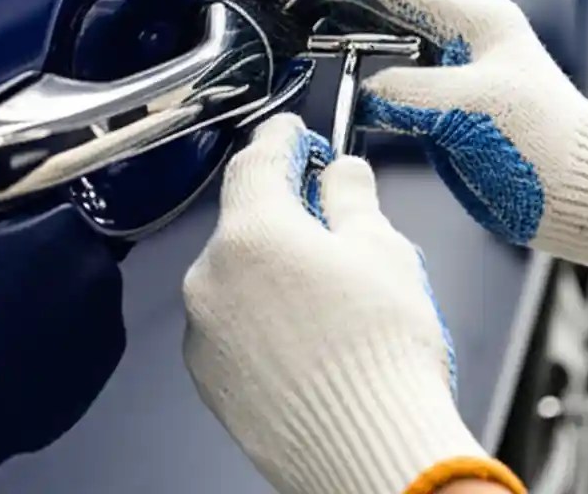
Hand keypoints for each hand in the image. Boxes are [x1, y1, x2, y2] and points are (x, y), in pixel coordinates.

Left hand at [183, 114, 521, 493]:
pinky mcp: (208, 376)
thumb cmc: (382, 359)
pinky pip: (231, 324)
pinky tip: (309, 338)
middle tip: (336, 229)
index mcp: (251, 233)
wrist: (371, 453)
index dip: (281, 138)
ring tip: (333, 301)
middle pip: (246, 221)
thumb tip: (340, 174)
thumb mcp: (383, 251)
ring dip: (273, 271)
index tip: (293, 134)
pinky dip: (261, 318)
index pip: (256, 160)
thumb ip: (351, 198)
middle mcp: (211, 278)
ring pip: (237, 276)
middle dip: (287, 216)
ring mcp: (204, 331)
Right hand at [279, 0, 587, 301]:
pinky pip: (397, 71)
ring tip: (307, 27)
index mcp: (477, 20)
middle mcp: (467, 34)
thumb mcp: (471, 112)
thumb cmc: (547, 150)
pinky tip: (344, 73)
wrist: (585, 197)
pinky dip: (364, 66)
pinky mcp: (452, 103)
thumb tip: (369, 91)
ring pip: (392, 30)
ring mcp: (460, 68)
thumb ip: (409, 94)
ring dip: (349, 26)